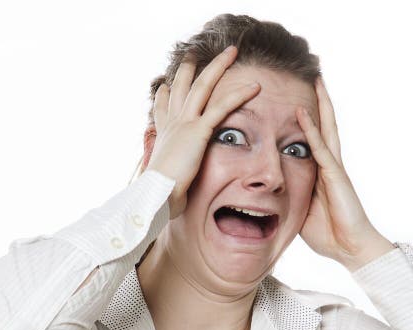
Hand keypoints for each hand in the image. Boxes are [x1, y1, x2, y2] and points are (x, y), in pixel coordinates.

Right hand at [146, 46, 261, 219]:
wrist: (157, 195)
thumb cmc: (160, 195)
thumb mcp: (165, 181)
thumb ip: (171, 177)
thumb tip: (171, 191)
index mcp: (164, 135)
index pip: (163, 108)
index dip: (164, 95)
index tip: (165, 86)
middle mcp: (172, 123)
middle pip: (182, 87)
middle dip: (188, 68)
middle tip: (193, 53)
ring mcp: (184, 123)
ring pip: (203, 86)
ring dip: (218, 66)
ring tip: (231, 52)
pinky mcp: (198, 131)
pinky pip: (222, 107)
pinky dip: (239, 94)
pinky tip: (255, 86)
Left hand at [296, 76, 394, 270]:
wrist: (351, 249)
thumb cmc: (329, 235)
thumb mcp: (301, 213)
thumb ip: (291, 198)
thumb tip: (270, 196)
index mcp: (321, 174)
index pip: (312, 141)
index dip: (306, 121)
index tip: (296, 100)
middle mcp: (330, 165)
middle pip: (324, 127)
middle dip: (320, 102)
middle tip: (314, 76)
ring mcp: (334, 168)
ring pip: (326, 129)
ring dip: (320, 104)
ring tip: (316, 80)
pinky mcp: (335, 176)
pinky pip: (320, 148)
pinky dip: (311, 129)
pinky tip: (302, 112)